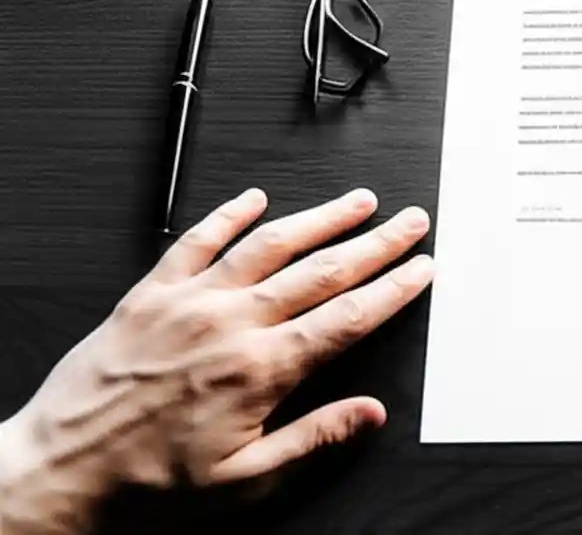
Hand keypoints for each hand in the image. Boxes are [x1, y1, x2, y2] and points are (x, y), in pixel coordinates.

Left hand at [0, 189, 433, 533]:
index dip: (394, 289)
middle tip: (409, 222)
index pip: (348, 317)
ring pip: (270, 244)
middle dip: (375, 243)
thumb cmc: (148, 481)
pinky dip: (228, 214)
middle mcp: (231, 324)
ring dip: (320, 218)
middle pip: (322, 271)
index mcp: (261, 369)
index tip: (421, 269)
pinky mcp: (151, 294)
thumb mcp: (245, 477)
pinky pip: (196, 240)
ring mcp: (190, 302)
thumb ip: (314, 437)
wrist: (62, 469)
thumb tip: (370, 413)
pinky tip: (254, 199)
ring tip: (356, 201)